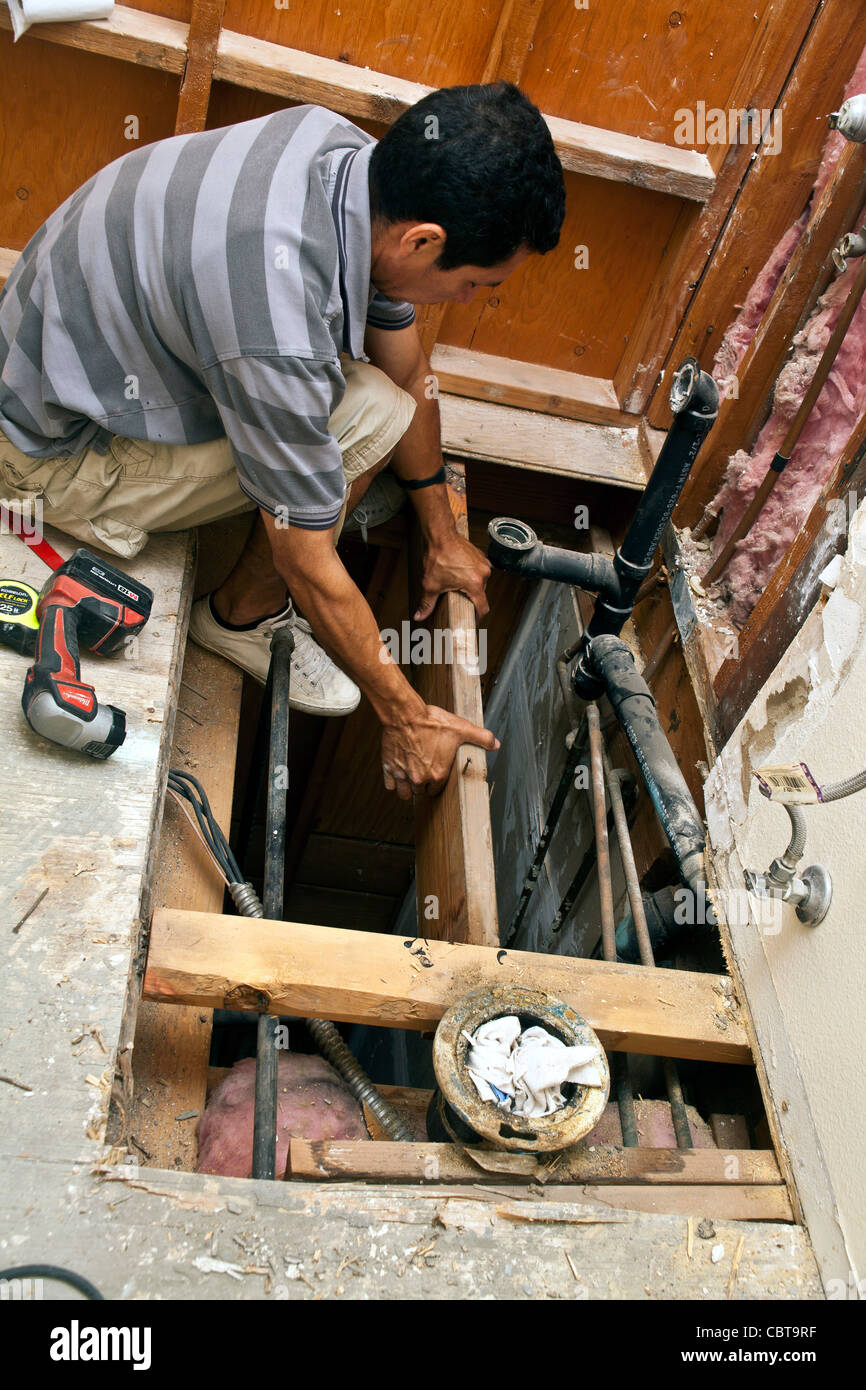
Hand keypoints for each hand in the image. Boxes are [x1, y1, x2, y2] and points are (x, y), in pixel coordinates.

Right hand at [381, 704, 499, 799]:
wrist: (405, 714)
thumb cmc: (432, 722)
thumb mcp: (462, 728)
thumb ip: (481, 738)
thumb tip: (496, 744)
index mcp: (438, 774)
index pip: (437, 790)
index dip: (437, 782)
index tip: (436, 774)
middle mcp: (420, 778)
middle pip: (421, 792)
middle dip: (423, 785)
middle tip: (425, 773)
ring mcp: (403, 774)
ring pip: (405, 794)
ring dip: (409, 788)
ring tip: (412, 778)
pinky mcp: (389, 768)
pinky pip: (390, 785)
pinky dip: (394, 782)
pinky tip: (399, 774)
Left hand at [414, 533, 490, 620]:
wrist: (441, 536)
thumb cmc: (438, 557)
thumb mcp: (431, 585)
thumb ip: (427, 603)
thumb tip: (420, 615)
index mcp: (475, 584)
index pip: (483, 607)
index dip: (478, 617)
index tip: (473, 619)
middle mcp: (483, 574)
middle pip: (481, 594)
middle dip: (470, 598)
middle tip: (459, 599)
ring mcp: (483, 564)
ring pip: (480, 582)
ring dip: (470, 585)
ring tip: (457, 583)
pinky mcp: (481, 556)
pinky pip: (478, 571)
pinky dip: (470, 574)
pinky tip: (459, 573)